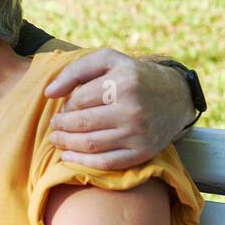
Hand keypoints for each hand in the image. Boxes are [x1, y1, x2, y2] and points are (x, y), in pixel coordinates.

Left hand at [43, 48, 193, 169]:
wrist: (176, 97)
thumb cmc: (135, 76)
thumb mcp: (109, 60)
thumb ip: (76, 70)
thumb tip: (48, 93)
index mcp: (124, 83)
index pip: (79, 100)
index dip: (65, 106)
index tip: (62, 108)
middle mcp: (132, 110)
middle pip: (81, 123)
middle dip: (60, 126)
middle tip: (53, 126)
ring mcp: (138, 134)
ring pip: (90, 144)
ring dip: (66, 144)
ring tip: (56, 139)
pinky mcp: (143, 152)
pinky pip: (106, 163)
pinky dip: (82, 163)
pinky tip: (68, 157)